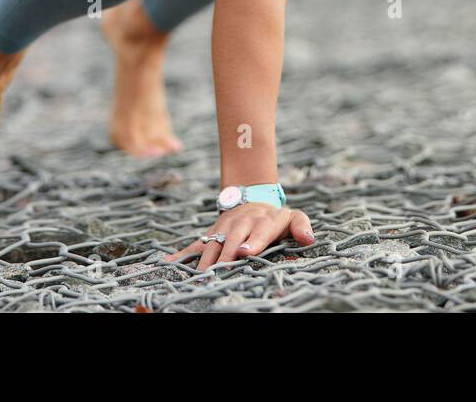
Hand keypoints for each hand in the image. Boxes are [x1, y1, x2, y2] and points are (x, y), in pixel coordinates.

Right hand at [165, 204, 315, 269]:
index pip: (258, 232)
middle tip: (219, 274)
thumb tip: (308, 239)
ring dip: (204, 261)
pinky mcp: (211, 233)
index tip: (244, 252)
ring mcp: (222, 228)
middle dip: (225, 257)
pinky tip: (168, 264)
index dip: (251, 241)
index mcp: (262, 222)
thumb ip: (302, 227)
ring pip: (212, 244)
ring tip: (199, 277)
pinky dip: (181, 254)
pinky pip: (195, 244)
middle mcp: (240, 224)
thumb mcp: (293, 217)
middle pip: (231, 241)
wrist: (253, 197)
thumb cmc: (275, 217)